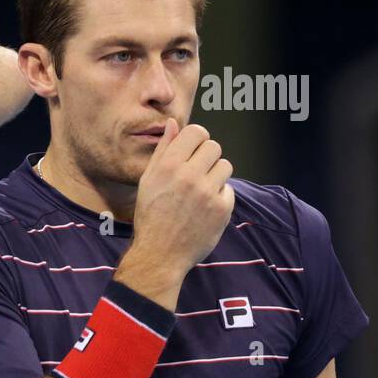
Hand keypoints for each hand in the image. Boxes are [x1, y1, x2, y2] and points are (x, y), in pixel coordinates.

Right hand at [124, 119, 234, 282]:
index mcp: (168, 166)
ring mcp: (207, 193)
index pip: (197, 132)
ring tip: (201, 190)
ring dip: (216, 175)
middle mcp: (188, 176)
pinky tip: (204, 208)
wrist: (159, 254)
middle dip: (206, 157)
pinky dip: (219, 196)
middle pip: (214, 147)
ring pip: (225, 166)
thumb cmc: (151, 216)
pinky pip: (229, 189)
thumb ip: (163, 150)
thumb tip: (174, 124)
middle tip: (196, 173)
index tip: (193, 150)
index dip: (197, 139)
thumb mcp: (148, 180)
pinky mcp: (222, 209)